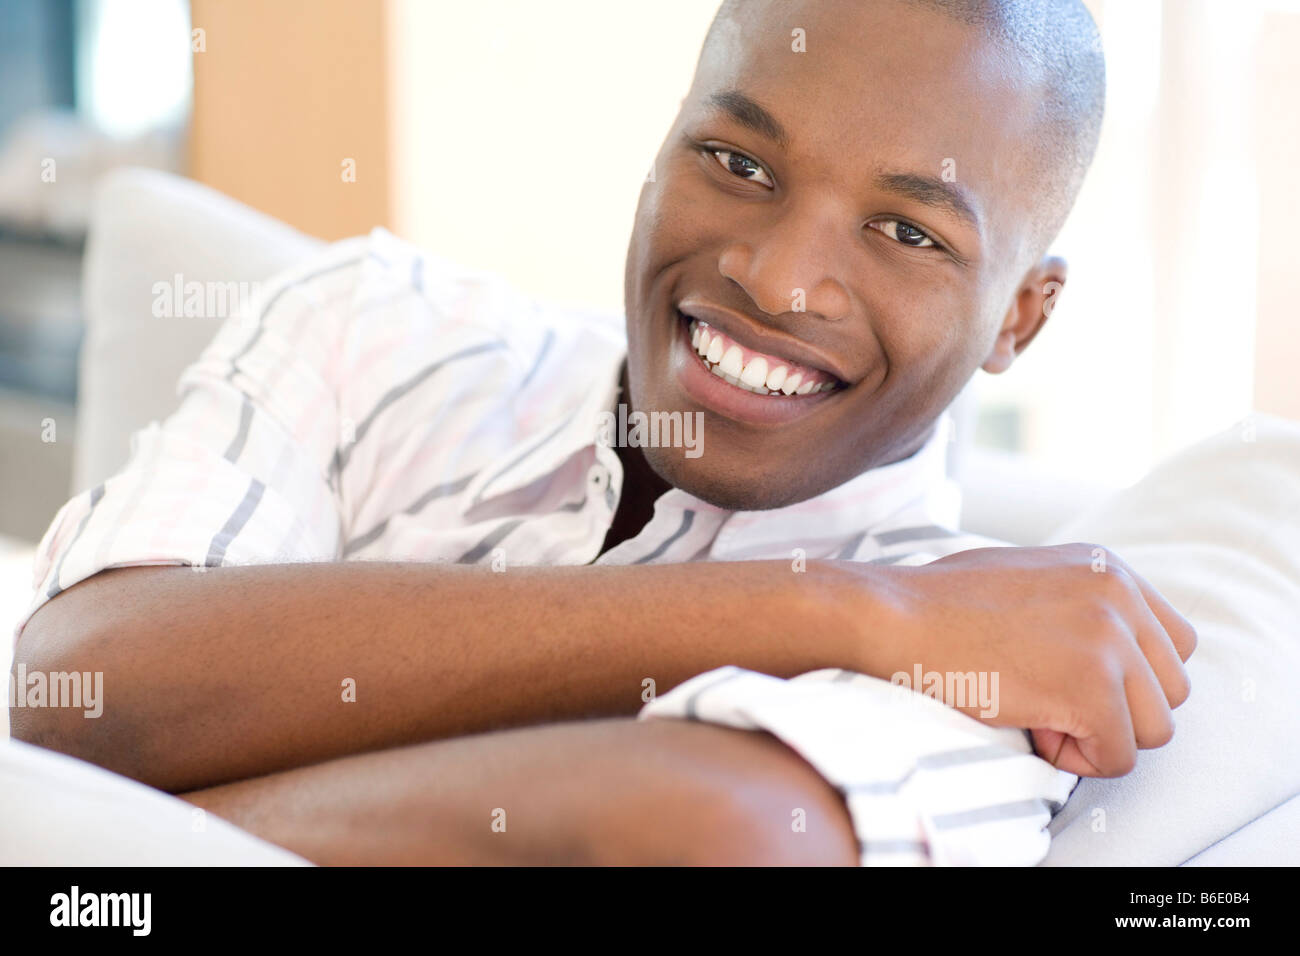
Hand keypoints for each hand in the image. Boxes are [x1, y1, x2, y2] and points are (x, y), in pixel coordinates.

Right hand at [849, 543, 1196, 777]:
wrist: (893, 617)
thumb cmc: (939, 604)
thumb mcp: (1031, 579)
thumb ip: (1082, 603)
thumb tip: (1110, 654)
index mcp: (1109, 568)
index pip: (1174, 645)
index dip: (1126, 677)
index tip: (1064, 675)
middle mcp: (1120, 595)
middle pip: (1172, 690)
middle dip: (1117, 709)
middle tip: (1045, 696)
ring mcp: (1110, 639)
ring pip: (1155, 729)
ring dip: (1098, 736)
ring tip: (1037, 712)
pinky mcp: (1092, 686)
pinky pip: (1118, 756)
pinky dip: (1075, 759)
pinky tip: (1029, 726)